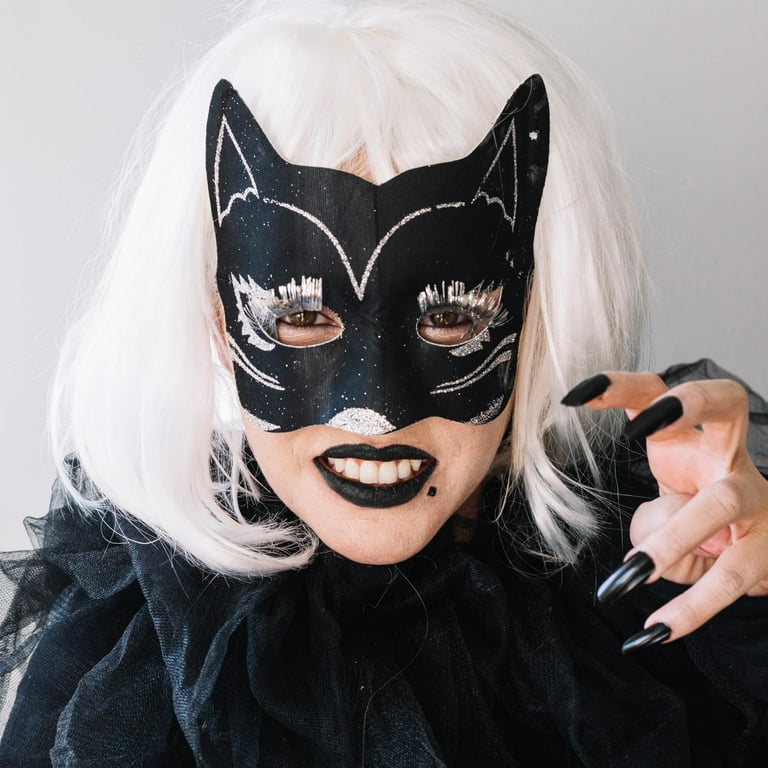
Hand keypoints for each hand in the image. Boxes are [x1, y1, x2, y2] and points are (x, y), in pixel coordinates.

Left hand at [562, 371, 767, 650]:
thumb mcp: (665, 499)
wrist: (759, 547)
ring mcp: (755, 497)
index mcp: (689, 436)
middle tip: (639, 425)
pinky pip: (732, 577)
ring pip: (721, 502)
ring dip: (673, 538)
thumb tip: (634, 553)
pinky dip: (691, 609)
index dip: (622, 386)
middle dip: (686, 405)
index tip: (577, 395)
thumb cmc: (697, 512)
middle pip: (723, 406)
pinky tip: (653, 632)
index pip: (656, 391)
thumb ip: (648, 514)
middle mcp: (727, 454)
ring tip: (626, 577)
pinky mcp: (766, 550)